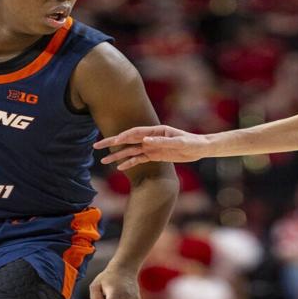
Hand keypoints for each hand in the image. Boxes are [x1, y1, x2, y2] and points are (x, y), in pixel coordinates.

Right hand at [93, 125, 209, 170]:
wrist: (201, 148)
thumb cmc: (192, 142)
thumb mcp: (179, 143)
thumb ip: (163, 142)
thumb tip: (146, 141)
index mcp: (156, 131)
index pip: (135, 133)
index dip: (123, 136)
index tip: (112, 141)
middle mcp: (151, 138)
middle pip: (128, 140)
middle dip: (112, 143)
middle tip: (96, 146)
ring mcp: (151, 147)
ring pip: (131, 151)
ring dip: (118, 155)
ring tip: (103, 160)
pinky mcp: (155, 155)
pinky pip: (139, 159)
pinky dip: (129, 163)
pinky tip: (119, 167)